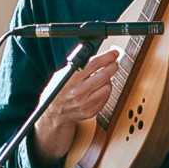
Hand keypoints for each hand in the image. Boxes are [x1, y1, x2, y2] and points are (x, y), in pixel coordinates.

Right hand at [33, 48, 119, 162]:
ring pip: (108, 87)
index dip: (107, 57)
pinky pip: (106, 98)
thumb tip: (92, 53)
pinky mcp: (91, 111)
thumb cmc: (58, 91)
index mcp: (72, 80)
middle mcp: (79, 92)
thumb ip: (76, 65)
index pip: (94, 64)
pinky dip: (105, 91)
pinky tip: (99, 89)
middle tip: (114, 63)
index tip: (114, 53)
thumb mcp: (62, 75)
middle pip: (105, 75)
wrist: (54, 113)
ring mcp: (86, 103)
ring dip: (108, 80)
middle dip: (112, 66)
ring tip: (103, 78)